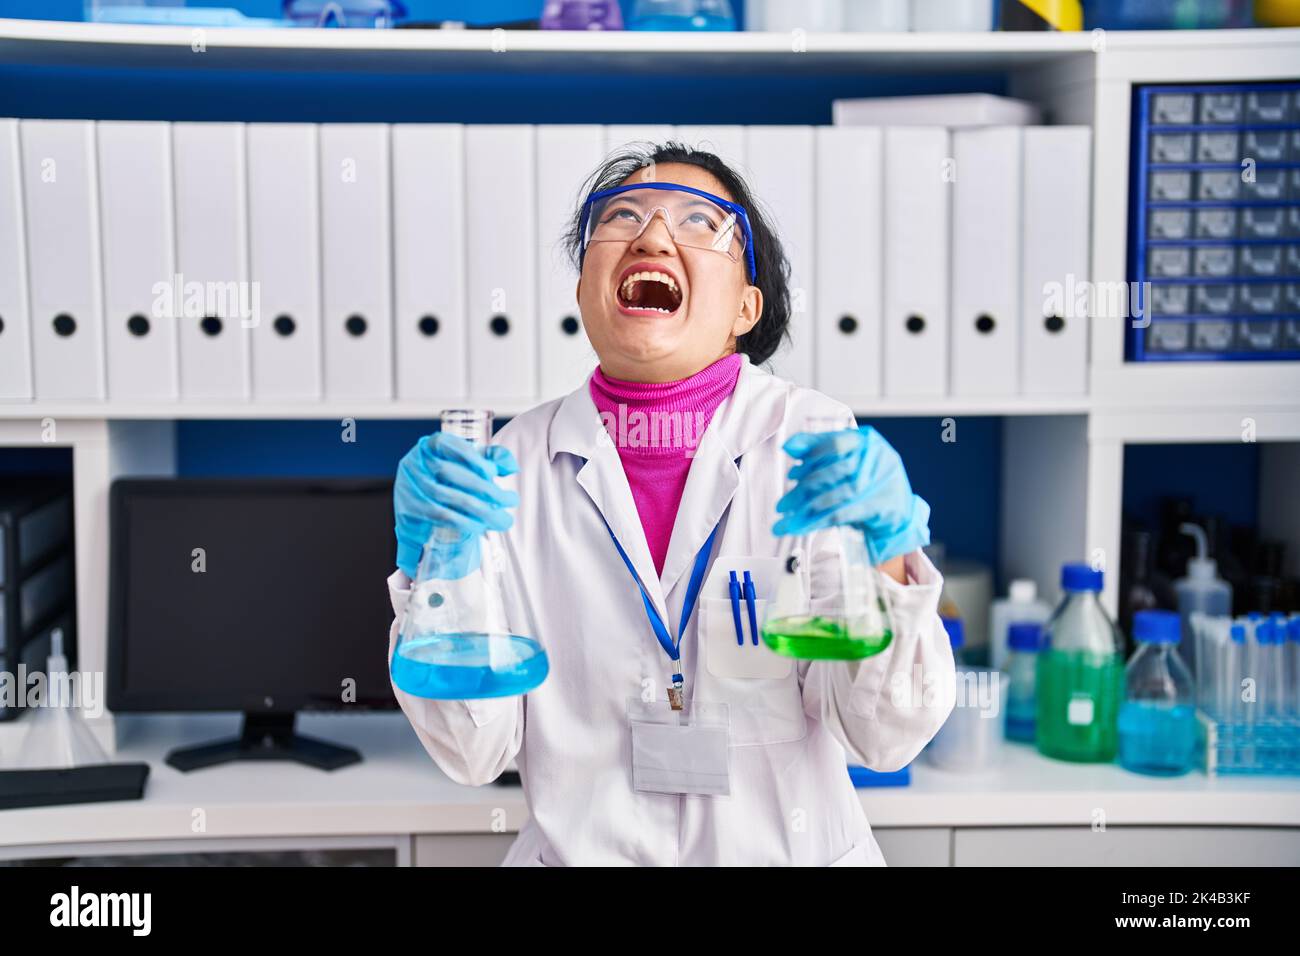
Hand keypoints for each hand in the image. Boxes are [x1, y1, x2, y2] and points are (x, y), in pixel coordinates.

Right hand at [394, 432, 518, 579]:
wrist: (417, 500)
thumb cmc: (448, 476)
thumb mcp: (465, 459)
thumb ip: (490, 456)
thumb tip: (510, 466)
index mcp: (429, 445)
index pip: (450, 446)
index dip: (473, 458)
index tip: (493, 472)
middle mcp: (417, 464)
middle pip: (453, 475)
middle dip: (488, 489)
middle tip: (511, 500)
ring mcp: (412, 488)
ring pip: (451, 498)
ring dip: (482, 511)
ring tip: (502, 518)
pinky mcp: (412, 511)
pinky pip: (443, 516)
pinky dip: (465, 522)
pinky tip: (481, 526)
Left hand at [772, 425, 929, 566]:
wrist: (899, 511)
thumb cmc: (869, 481)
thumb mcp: (847, 459)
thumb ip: (818, 448)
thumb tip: (788, 446)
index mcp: (867, 441)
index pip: (834, 444)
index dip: (809, 458)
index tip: (791, 474)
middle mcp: (876, 458)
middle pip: (832, 472)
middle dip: (802, 490)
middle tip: (782, 505)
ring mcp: (881, 483)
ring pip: (836, 496)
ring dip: (806, 510)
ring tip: (786, 521)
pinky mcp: (880, 507)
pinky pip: (842, 514)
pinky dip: (818, 521)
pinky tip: (801, 527)